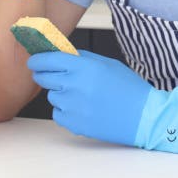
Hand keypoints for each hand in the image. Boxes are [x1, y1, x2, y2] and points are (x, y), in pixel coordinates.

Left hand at [28, 50, 150, 145]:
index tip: (34, 60)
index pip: (48, 59)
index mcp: (84, 67)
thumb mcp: (108, 64)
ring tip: (81, 95)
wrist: (143, 116)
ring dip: (60, 93)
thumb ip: (83, 58)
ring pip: (52, 96)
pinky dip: (66, 110)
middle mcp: (75, 86)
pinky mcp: (74, 124)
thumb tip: (63, 53)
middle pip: (43, 77)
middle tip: (53, 75)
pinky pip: (58, 113)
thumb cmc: (129, 89)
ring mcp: (73, 106)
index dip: (38, 59)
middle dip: (44, 74)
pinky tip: (83, 108)